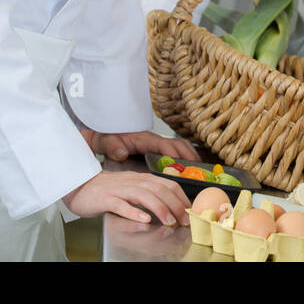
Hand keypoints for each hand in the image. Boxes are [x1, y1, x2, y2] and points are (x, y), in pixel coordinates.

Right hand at [62, 169, 191, 225]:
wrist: (79, 185)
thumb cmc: (108, 190)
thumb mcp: (132, 188)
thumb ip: (149, 194)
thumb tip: (172, 207)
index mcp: (142, 178)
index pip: (167, 184)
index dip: (181, 197)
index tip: (190, 212)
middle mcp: (133, 181)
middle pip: (159, 189)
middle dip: (174, 205)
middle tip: (183, 220)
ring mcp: (119, 189)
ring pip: (143, 195)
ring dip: (159, 208)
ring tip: (169, 221)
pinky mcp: (105, 199)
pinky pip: (121, 205)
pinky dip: (134, 212)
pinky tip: (144, 219)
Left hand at [79, 129, 197, 162]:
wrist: (102, 132)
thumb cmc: (105, 138)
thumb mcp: (105, 142)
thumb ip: (112, 146)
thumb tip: (121, 152)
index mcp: (145, 139)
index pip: (167, 146)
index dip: (178, 155)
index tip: (188, 165)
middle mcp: (154, 140)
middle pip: (179, 144)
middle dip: (191, 155)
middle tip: (200, 170)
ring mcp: (156, 143)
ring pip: (179, 146)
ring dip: (190, 156)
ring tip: (198, 171)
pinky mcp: (155, 148)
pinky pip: (175, 150)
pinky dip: (184, 157)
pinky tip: (187, 169)